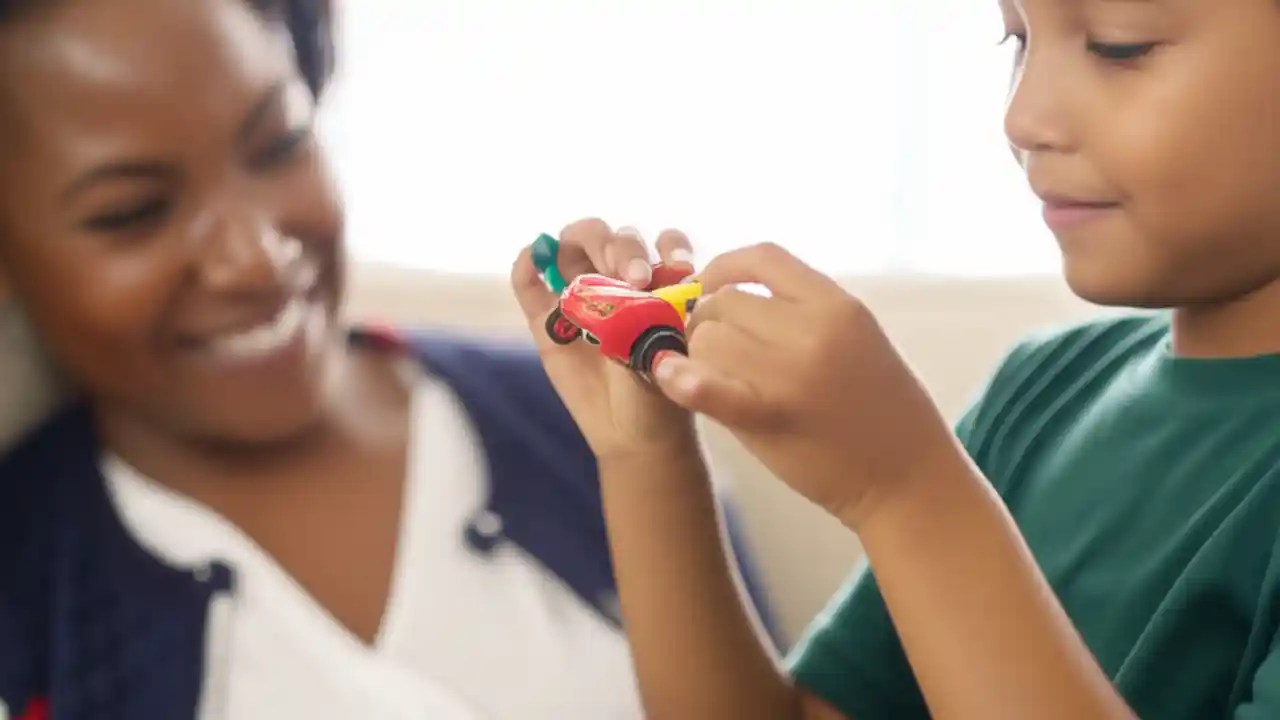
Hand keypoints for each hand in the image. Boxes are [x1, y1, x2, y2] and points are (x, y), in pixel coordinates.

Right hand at [512, 219, 699, 462]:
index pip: (664, 243)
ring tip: (589, 276)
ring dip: (576, 244)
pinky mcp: (546, 320)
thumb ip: (652, 316)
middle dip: (622, 248)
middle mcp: (618, 281)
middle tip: (634, 279)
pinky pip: (528, 281)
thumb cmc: (663, 394)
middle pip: (613, 239)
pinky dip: (528, 263)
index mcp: (660, 283)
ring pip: (569, 247)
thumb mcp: (670, 353)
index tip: (679, 269)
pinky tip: (535, 263)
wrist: (635, 437)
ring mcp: (579, 297)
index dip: (670, 245)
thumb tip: (631, 286)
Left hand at [651, 243, 963, 527]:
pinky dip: (681, 380)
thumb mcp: (857, 338)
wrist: (908, 479)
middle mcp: (813, 328)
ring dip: (700, 358)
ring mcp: (791, 372)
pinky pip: (709, 385)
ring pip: (707, 340)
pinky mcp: (770, 417)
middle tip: (717, 353)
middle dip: (708, 324)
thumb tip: (735, 294)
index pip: (761, 258)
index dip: (723, 268)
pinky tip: (665, 376)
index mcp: (837, 304)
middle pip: (724, 302)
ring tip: (718, 380)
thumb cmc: (881, 411)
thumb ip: (805, 311)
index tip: (711, 289)